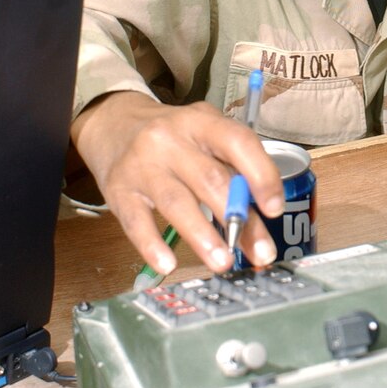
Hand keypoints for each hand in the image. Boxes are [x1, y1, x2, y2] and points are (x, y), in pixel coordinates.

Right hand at [71, 93, 284, 275]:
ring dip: (203, 236)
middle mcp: (170, 140)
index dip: (261, 174)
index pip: (238, 142)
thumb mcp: (204, 133)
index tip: (274, 208)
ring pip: (177, 203)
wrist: (112, 124)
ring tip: (223, 263)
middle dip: (239, 220)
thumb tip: (261, 216)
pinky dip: (153, 245)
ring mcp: (142, 165)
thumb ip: (230, 165)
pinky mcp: (118, 190)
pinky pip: (136, 222)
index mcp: (201, 122)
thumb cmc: (173, 137)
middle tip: (261, 253)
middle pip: (210, 179)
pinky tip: (169, 265)